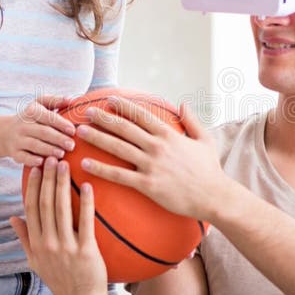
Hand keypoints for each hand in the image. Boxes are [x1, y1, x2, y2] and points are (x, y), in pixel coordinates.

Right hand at [4, 94, 76, 166]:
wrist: (5, 132)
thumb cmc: (30, 118)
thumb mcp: (39, 105)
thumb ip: (55, 101)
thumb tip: (71, 100)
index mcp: (31, 112)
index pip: (47, 117)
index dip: (60, 123)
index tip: (73, 130)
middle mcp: (23, 125)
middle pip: (42, 132)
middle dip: (58, 139)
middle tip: (71, 145)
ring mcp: (17, 139)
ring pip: (34, 145)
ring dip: (49, 150)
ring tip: (62, 154)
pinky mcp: (14, 153)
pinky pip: (23, 157)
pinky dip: (32, 160)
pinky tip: (42, 162)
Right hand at [10, 156, 110, 294]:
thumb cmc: (60, 280)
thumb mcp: (36, 261)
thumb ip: (25, 238)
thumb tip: (12, 218)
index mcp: (36, 244)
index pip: (31, 208)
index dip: (32, 186)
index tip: (36, 167)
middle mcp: (48, 244)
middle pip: (45, 204)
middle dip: (47, 179)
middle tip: (51, 157)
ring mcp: (66, 247)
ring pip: (61, 209)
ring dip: (62, 184)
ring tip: (66, 164)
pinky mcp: (85, 251)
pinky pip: (85, 221)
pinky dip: (85, 202)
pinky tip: (88, 186)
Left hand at [75, 98, 226, 221]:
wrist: (214, 196)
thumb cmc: (210, 170)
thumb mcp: (204, 140)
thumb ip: (192, 121)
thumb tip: (183, 104)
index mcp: (169, 134)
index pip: (141, 115)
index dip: (123, 106)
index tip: (109, 98)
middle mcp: (157, 146)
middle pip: (124, 128)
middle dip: (103, 118)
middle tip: (86, 112)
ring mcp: (151, 165)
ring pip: (117, 148)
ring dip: (97, 138)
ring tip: (80, 132)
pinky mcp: (147, 184)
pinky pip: (119, 175)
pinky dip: (100, 169)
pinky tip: (85, 164)